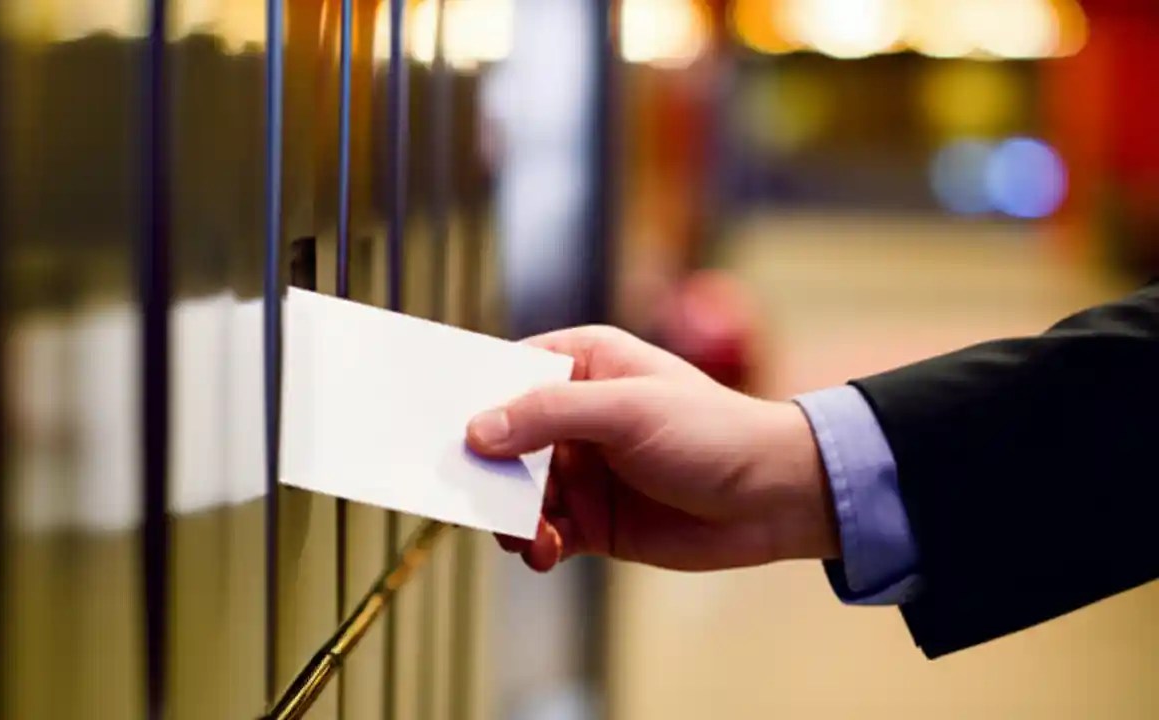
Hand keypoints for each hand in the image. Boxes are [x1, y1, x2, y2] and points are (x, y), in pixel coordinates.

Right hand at [466, 326, 838, 571]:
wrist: (774, 499)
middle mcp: (573, 415)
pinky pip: (542, 532)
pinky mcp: (591, 520)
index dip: (469, 400)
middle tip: (470, 496)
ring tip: (525, 534)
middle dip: (485, 471)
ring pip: (515, 493)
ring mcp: (581, 469)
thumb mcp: (628, 410)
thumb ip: (549, 416)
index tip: (434, 429)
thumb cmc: (713, 432)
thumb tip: (478, 433)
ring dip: (510, 516)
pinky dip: (535, 544)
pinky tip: (547, 552)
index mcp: (582, 364)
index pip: (506, 375)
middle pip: (501, 440)